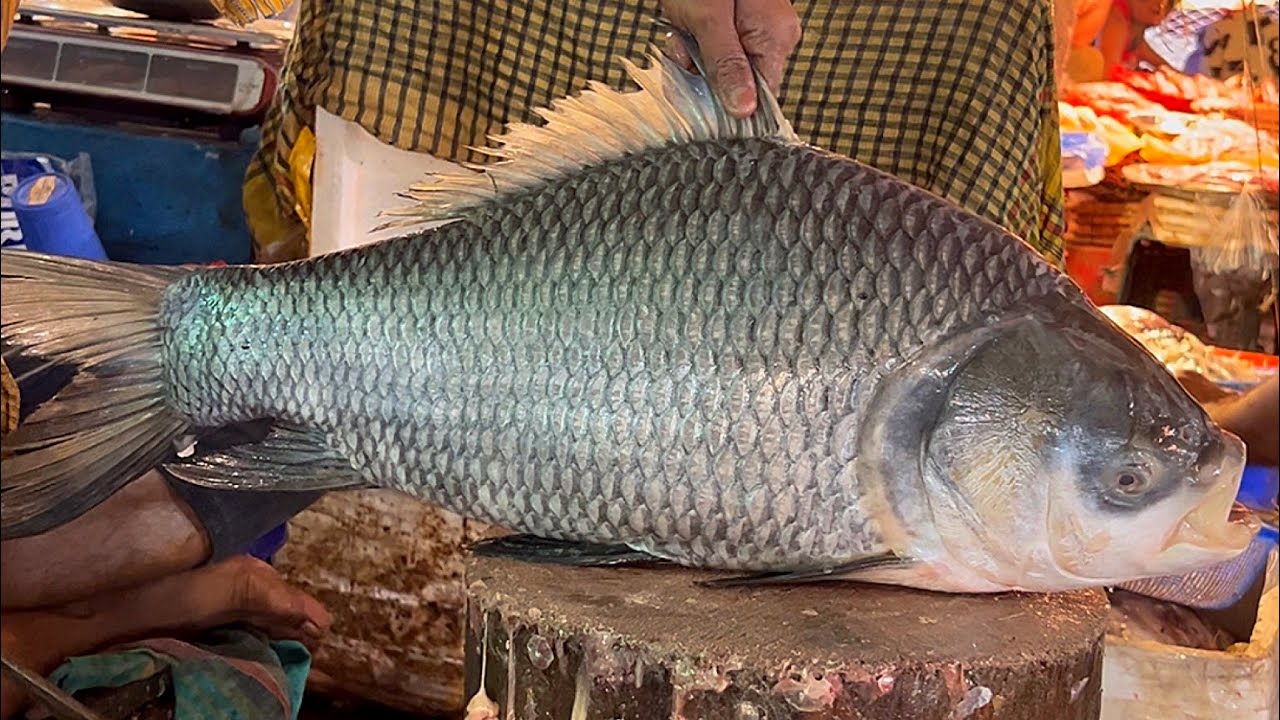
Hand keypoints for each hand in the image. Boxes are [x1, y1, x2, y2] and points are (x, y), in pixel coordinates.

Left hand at [660, 0, 801, 117]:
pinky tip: (684, 26)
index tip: (703, 98)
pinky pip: (714, 47)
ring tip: (683, 28)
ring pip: (721, 66)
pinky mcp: (736, 22)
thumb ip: (726, 66)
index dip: (731, 104)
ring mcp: (755, 28)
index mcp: (775, 38)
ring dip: (693, 56)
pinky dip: (693, 41)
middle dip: (704, 73)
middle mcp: (772, 36)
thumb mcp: (708, 20)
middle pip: (738, 82)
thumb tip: (744, 110)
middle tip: (687, 46)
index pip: (761, 98)